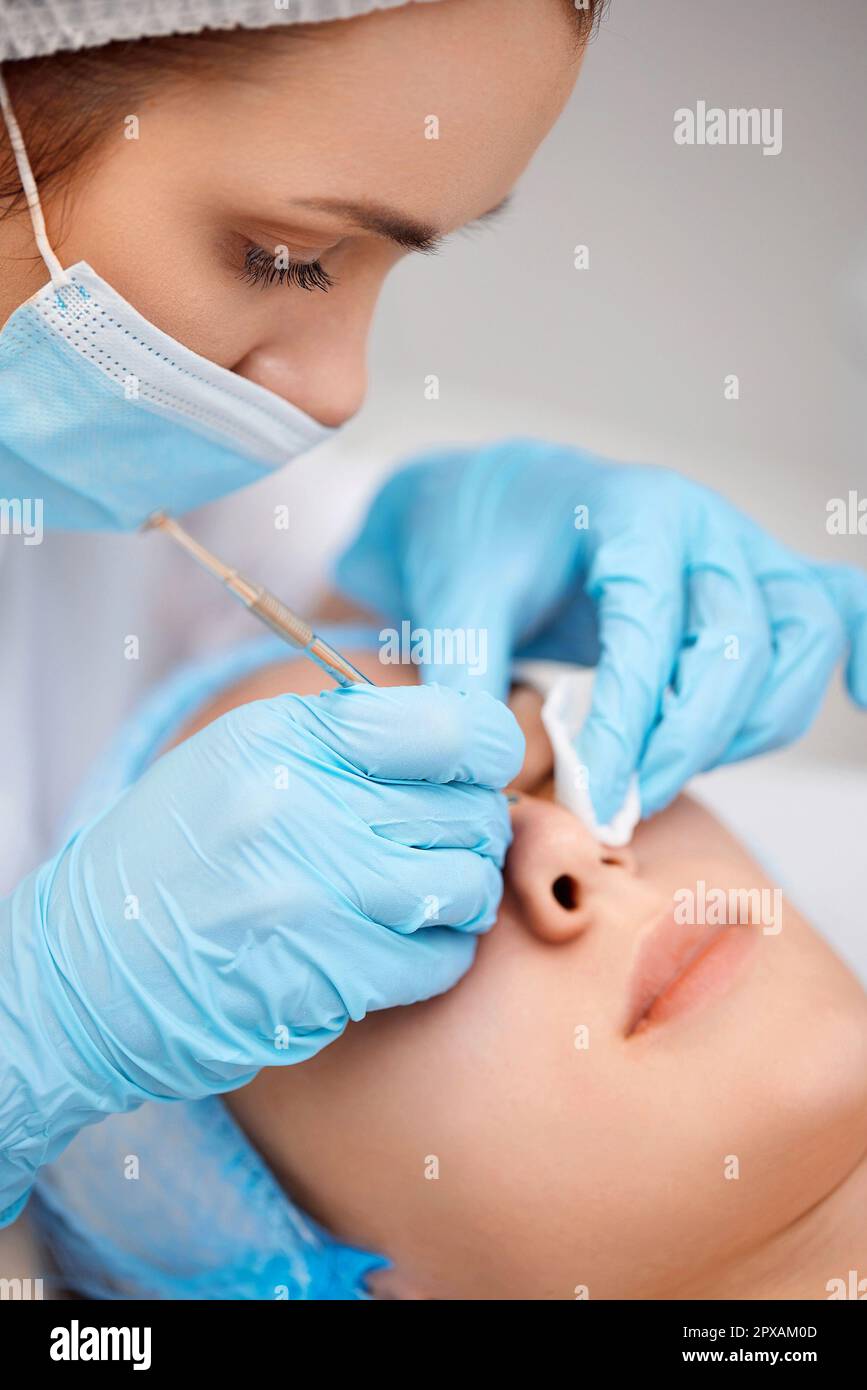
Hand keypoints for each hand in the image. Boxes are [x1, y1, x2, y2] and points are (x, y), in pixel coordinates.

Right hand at [0, 683, 521, 1210]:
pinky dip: (436, 956)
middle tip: (440, 845)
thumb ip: (345, 742)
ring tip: (422, 898)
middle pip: (470, 811)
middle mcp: (303, 806)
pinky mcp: (324, 975)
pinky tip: (396, 948)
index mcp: (286, 738)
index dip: (487, 752)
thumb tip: (467, 744)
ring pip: (468, 887)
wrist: (89, 969)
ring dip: (463, 898)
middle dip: (473, 831)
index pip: (451, 729)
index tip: (478, 773)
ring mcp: (314, 895)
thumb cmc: (178, 857)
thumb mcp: (240, 758)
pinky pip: (440, 961)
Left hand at [336, 438, 865, 819]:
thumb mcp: (455, 603)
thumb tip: (494, 772)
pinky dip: (865, 653)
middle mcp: (708, 526)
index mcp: (634, 513)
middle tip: (623, 802)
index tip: (595, 796)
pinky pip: (845, 608)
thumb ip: (469, 681)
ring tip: (665, 769)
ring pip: (801, 646)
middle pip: (744, 643)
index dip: (628, 722)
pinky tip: (862, 698)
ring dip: (746, 727)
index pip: (652, 628)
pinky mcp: (763, 581)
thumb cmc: (483, 546)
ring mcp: (746, 552)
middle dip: (687, 739)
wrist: (505, 505)